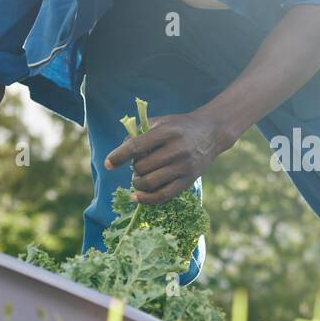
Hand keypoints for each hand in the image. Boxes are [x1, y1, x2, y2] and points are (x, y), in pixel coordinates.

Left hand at [105, 110, 231, 203]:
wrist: (211, 133)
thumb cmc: (180, 126)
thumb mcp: (161, 121)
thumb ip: (139, 133)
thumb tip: (119, 153)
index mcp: (167, 132)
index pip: (137, 146)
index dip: (119, 156)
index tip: (108, 164)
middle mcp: (177, 150)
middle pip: (142, 167)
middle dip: (133, 168)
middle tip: (137, 165)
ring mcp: (183, 167)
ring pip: (149, 183)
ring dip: (137, 183)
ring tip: (139, 177)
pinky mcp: (188, 181)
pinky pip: (163, 196)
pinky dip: (146, 199)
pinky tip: (137, 197)